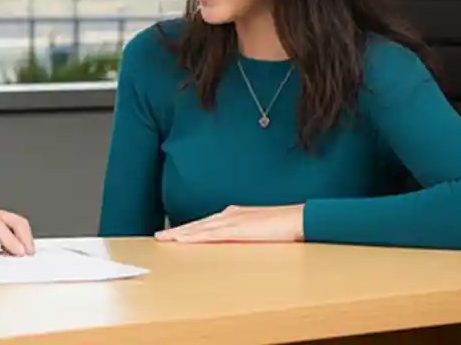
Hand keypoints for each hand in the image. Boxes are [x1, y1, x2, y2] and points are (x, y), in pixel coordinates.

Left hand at [0, 197, 34, 255]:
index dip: (9, 238)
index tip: (19, 251)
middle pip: (12, 219)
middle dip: (23, 236)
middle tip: (28, 254)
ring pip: (13, 223)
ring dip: (21, 238)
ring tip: (24, 254)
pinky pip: (7, 229)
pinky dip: (14, 239)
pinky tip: (13, 252)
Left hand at [155, 204, 304, 243]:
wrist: (301, 219)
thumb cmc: (286, 226)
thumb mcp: (262, 232)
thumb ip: (248, 236)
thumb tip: (240, 244)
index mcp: (235, 216)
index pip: (206, 224)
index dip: (189, 229)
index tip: (174, 234)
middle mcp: (230, 215)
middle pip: (198, 224)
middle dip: (178, 230)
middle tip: (160, 237)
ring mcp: (232, 221)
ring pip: (199, 228)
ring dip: (180, 233)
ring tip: (164, 239)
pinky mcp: (237, 229)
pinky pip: (210, 234)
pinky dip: (194, 236)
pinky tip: (182, 240)